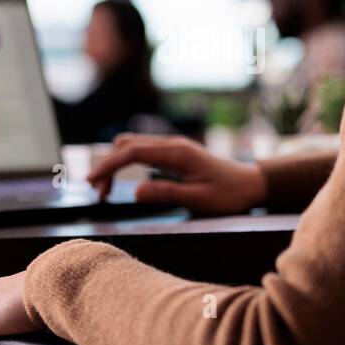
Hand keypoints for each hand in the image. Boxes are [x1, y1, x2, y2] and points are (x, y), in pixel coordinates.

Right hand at [88, 133, 266, 215]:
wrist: (251, 184)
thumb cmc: (229, 195)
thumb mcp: (199, 200)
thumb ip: (167, 194)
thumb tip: (134, 193)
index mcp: (177, 153)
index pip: (131, 152)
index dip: (108, 166)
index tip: (92, 183)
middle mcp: (172, 144)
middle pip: (127, 145)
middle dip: (107, 166)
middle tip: (98, 194)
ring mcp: (173, 147)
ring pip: (132, 147)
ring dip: (115, 164)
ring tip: (106, 191)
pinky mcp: (173, 154)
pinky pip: (142, 152)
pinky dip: (126, 164)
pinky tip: (121, 182)